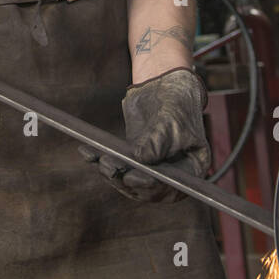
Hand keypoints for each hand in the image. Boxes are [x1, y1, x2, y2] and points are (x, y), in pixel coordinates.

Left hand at [79, 67, 210, 202]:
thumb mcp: (172, 120)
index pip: (171, 187)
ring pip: (128, 182)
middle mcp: (171, 175)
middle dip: (125, 180)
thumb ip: (159, 140)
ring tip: (99, 159)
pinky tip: (86, 153)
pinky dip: (100, 160)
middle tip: (109, 167)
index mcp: (191, 169)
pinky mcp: (133, 160)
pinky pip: (117, 166)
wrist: (166, 88)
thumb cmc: (177, 104)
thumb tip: (142, 159)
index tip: (132, 177)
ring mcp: (151, 169)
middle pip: (146, 189)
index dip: (151, 186)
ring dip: (111, 173)